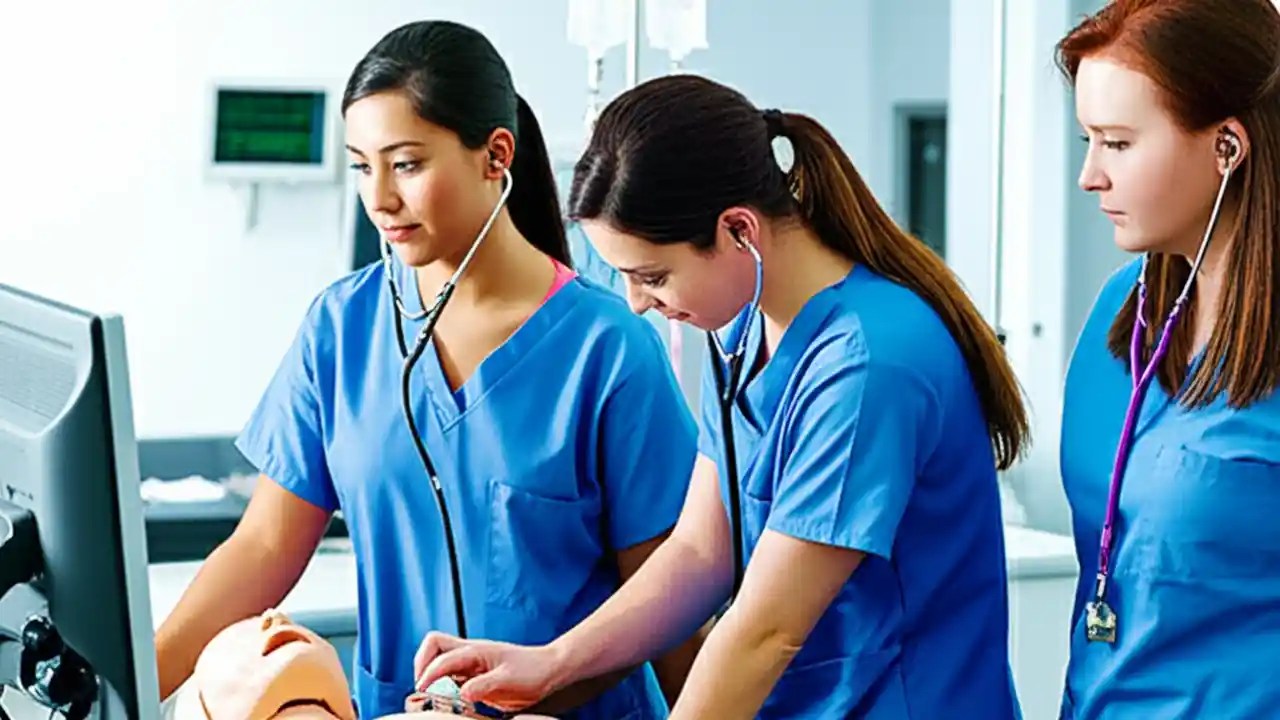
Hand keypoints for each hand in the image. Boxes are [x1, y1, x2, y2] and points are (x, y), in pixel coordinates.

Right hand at [413, 632, 566, 711]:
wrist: (549, 670)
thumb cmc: (534, 670)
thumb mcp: (509, 680)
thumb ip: (484, 685)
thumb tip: (462, 693)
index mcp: (476, 650)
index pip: (442, 657)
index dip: (429, 674)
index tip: (424, 691)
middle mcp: (470, 653)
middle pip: (434, 646)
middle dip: (422, 664)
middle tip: (423, 688)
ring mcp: (471, 663)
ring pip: (439, 660)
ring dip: (431, 675)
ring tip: (433, 695)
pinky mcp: (475, 676)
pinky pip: (450, 676)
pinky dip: (442, 686)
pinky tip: (449, 700)